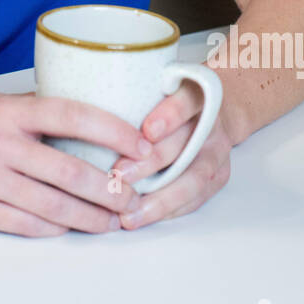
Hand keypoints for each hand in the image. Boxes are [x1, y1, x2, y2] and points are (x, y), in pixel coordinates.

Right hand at [0, 89, 156, 237]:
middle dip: (110, 190)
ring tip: (110, 222)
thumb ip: (33, 112)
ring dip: (88, 218)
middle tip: (132, 198)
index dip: (114, 132)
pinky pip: (23, 224)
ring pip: (52, 206)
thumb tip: (86, 120)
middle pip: (70, 171)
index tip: (140, 145)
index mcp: (8, 111)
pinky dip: (52, 228)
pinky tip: (68, 227)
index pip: (73, 115)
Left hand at [108, 84, 232, 229]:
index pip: (188, 100)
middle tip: (118, 175)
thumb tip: (84, 107)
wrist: (211, 110)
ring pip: (193, 178)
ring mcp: (217, 151)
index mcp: (196, 94)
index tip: (147, 130)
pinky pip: (195, 199)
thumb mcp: (156, 86)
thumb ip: (132, 94)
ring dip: (159, 199)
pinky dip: (168, 211)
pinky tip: (142, 218)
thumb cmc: (168, 98)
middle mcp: (210, 123)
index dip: (170, 115)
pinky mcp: (219, 176)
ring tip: (128, 214)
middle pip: (185, 145)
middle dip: (151, 163)